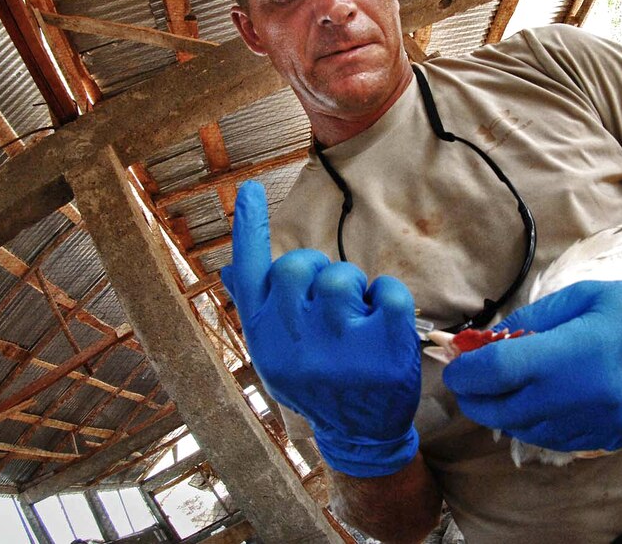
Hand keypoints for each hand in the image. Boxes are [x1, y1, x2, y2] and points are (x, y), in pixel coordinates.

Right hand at [221, 182, 420, 476]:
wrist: (360, 435)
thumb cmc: (317, 386)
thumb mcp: (278, 357)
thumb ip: (261, 312)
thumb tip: (233, 268)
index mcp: (266, 339)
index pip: (251, 274)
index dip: (248, 227)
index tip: (250, 187)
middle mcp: (297, 341)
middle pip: (299, 265)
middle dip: (318, 270)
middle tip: (330, 297)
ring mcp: (341, 344)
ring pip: (343, 275)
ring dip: (354, 288)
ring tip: (356, 319)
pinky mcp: (384, 345)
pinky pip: (387, 289)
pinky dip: (388, 296)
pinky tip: (382, 322)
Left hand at [442, 269, 621, 451]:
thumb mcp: (579, 297)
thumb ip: (530, 322)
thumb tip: (487, 339)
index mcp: (573, 352)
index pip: (497, 371)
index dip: (465, 369)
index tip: (453, 363)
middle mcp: (583, 395)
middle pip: (503, 409)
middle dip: (475, 396)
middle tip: (467, 379)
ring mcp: (597, 423)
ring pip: (525, 430)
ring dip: (503, 411)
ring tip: (501, 387)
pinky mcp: (608, 438)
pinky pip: (554, 440)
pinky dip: (535, 423)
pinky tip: (536, 400)